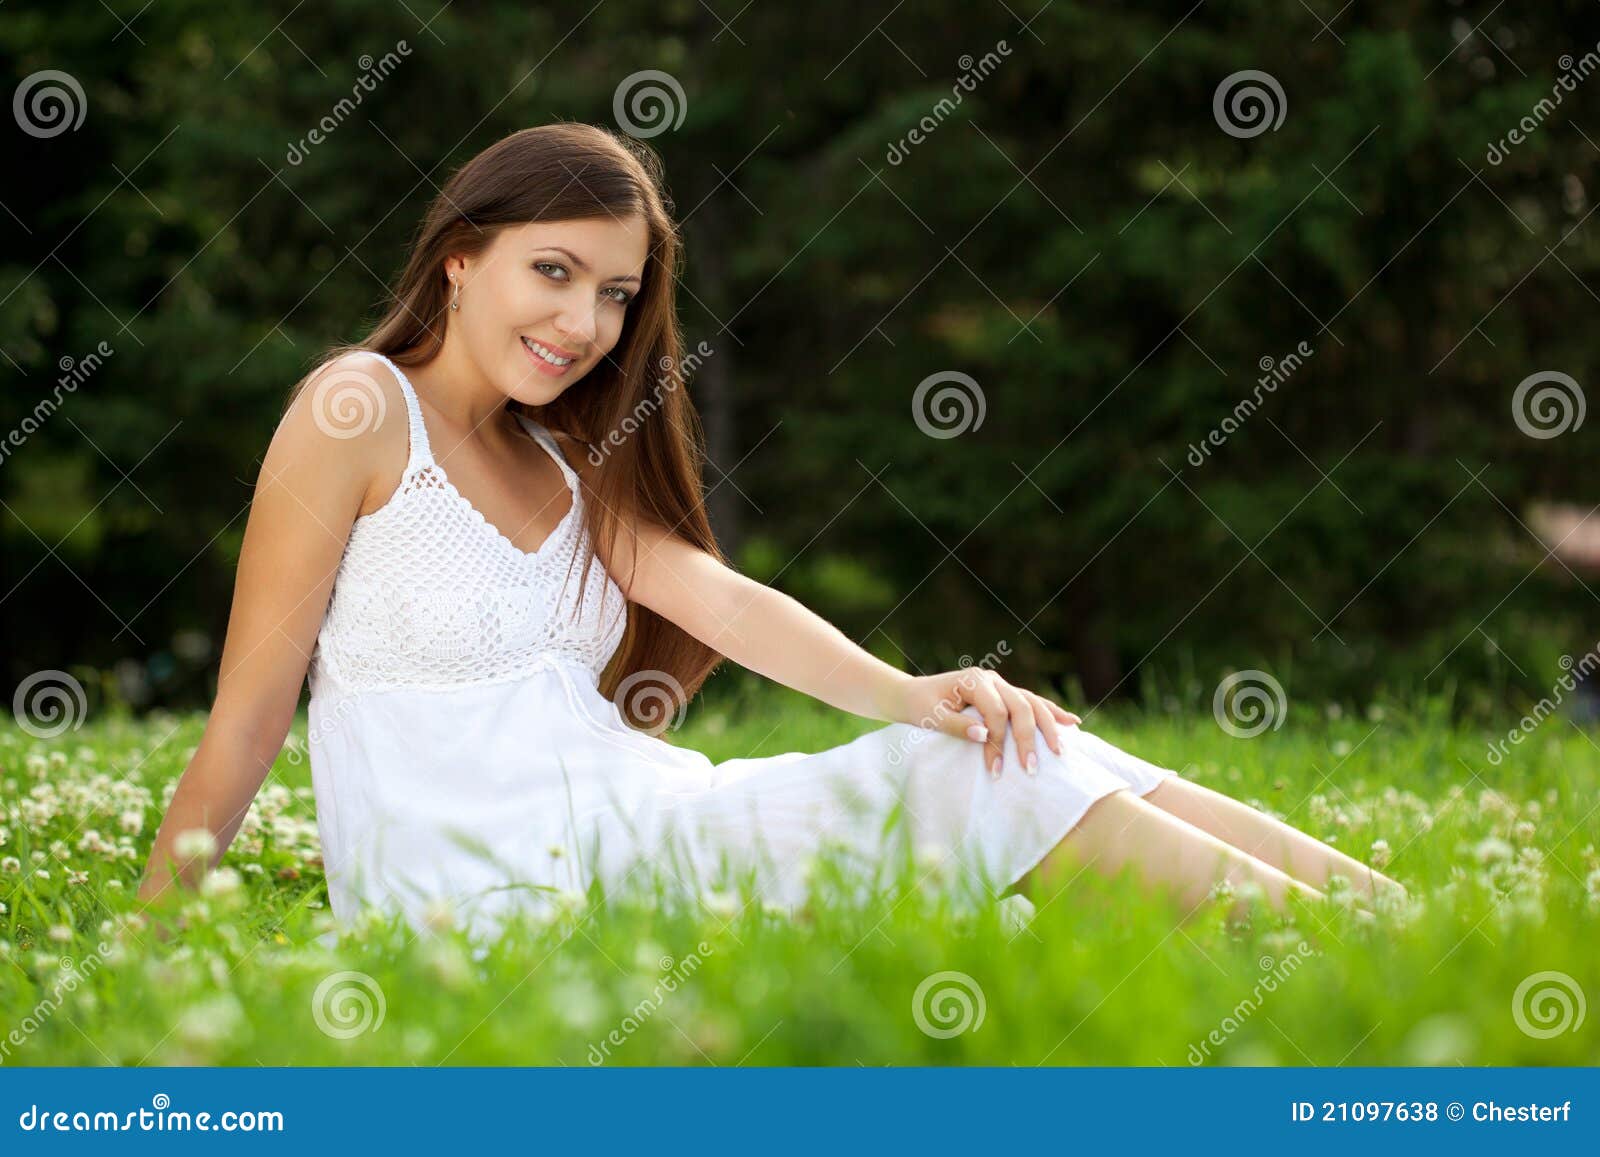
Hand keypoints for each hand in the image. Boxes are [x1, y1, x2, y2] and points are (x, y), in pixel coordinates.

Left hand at [890, 667, 1079, 778]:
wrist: (913, 695)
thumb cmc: (919, 707)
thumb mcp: (930, 717)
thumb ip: (957, 725)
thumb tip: (985, 736)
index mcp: (973, 680)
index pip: (997, 711)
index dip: (998, 741)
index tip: (996, 769)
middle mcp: (991, 679)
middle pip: (1021, 706)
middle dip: (1028, 738)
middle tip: (1031, 769)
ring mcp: (1001, 685)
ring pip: (1032, 702)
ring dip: (1049, 726)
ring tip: (1060, 750)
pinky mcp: (1005, 693)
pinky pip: (1033, 702)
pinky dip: (1051, 713)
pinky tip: (1071, 723)